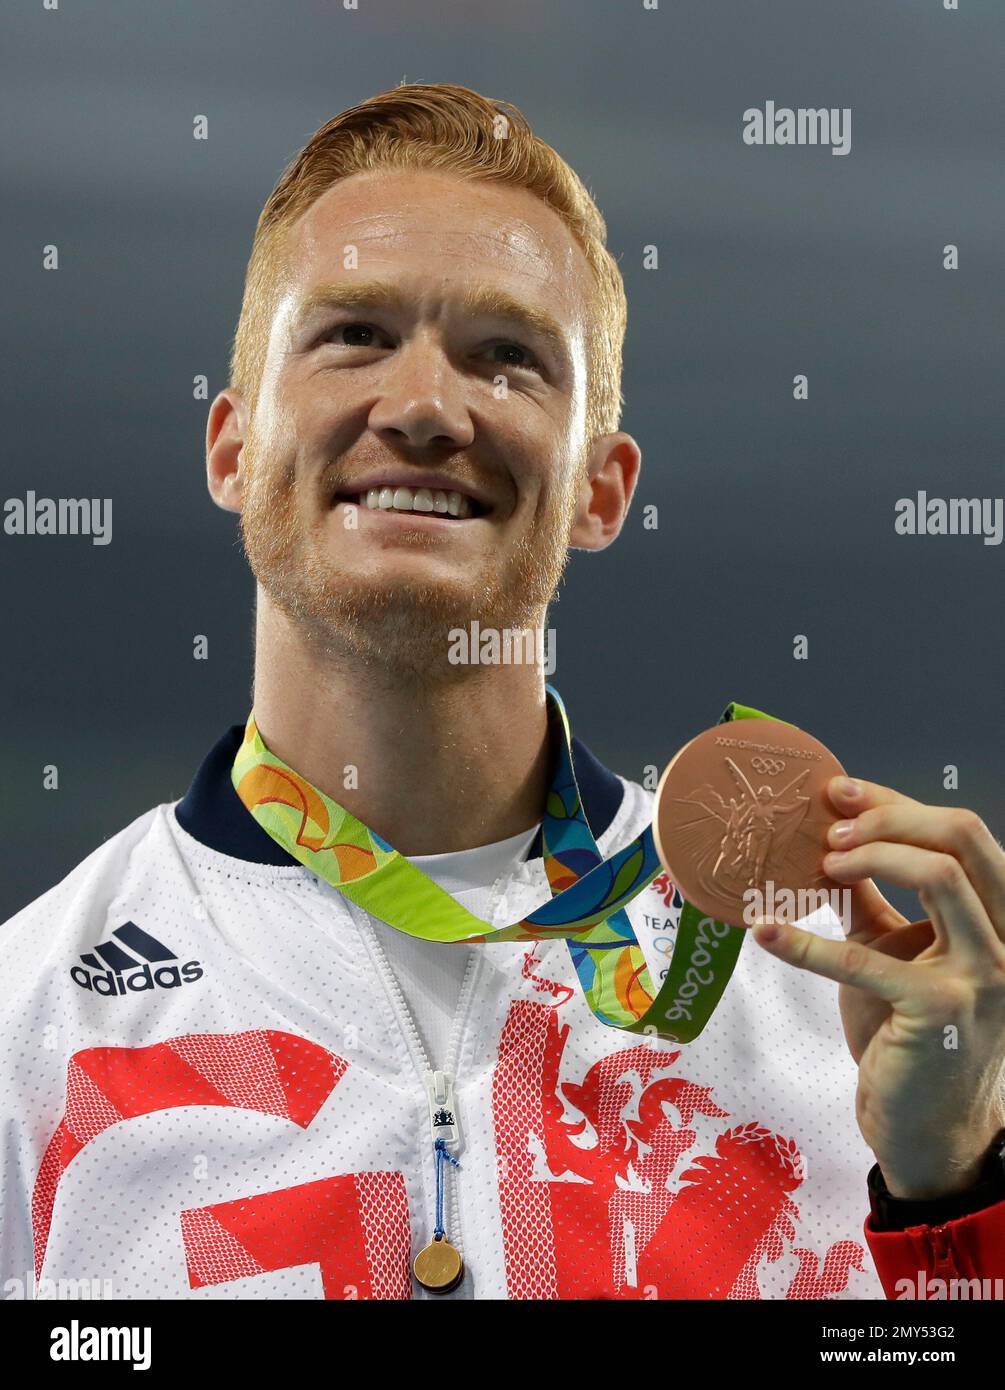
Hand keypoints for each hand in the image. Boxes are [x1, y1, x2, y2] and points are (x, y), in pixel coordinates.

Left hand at [752, 775, 1004, 1198]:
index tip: (837, 793)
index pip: (961, 834)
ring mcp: (983, 975)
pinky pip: (867, 960)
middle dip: (889, 816)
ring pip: (940, 875)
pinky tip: (766, 931)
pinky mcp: (940, 1012)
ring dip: (870, 857)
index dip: (897, 802)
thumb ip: (875, 899)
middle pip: (962, 838)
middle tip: (829, 829)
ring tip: (818, 867)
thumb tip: (830, 840)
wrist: (925, 1127)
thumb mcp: (896, 952)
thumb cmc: (909, 1035)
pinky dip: (809, 942)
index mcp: (998, 918)